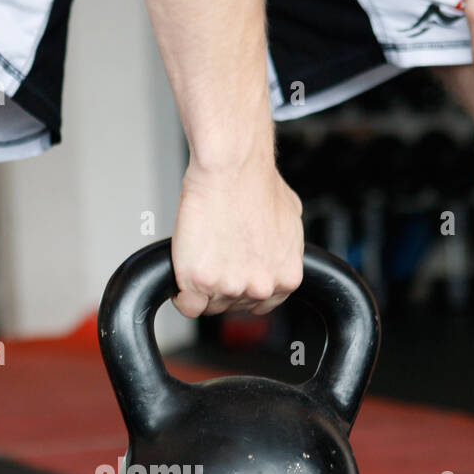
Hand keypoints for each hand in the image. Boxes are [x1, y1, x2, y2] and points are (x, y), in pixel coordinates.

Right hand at [171, 154, 304, 317]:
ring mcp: (230, 286)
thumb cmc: (257, 183)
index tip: (233, 276)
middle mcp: (261, 287)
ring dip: (201, 285)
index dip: (243, 288)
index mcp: (286, 277)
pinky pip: (186, 305)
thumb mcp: (291, 219)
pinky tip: (186, 271)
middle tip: (215, 255)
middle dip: (222, 285)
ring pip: (208, 305)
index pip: (262, 305)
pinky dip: (182, 293)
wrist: (232, 167)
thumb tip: (275, 251)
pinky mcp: (200, 282)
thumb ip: (284, 248)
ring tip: (203, 250)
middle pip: (233, 306)